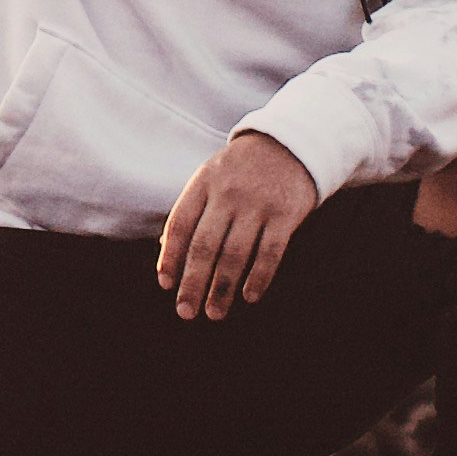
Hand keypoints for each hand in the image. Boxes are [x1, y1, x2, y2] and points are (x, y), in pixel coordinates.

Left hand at [158, 129, 318, 318]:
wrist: (291, 143)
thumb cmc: (242, 169)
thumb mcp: (211, 176)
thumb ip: (192, 209)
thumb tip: (165, 250)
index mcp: (204, 182)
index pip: (180, 224)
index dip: (170, 257)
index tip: (166, 285)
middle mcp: (228, 193)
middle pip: (204, 245)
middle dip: (193, 282)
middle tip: (186, 312)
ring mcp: (258, 203)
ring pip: (235, 254)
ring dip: (222, 288)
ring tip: (214, 313)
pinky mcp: (286, 213)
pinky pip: (270, 252)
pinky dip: (259, 277)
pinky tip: (249, 296)